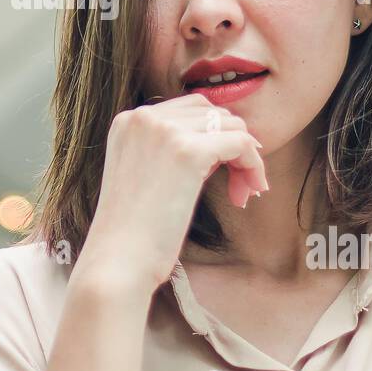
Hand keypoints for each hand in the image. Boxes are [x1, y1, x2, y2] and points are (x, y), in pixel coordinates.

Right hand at [80, 93, 267, 293]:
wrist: (118, 261)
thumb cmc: (132, 232)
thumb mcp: (142, 174)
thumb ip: (167, 150)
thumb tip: (218, 142)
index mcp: (128, 121)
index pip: (188, 109)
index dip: (213, 136)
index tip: (222, 171)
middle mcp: (144, 117)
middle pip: (212, 112)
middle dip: (231, 142)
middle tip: (238, 183)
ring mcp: (165, 131)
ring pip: (232, 125)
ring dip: (246, 156)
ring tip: (243, 191)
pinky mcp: (188, 152)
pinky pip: (241, 142)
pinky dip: (253, 164)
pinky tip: (247, 192)